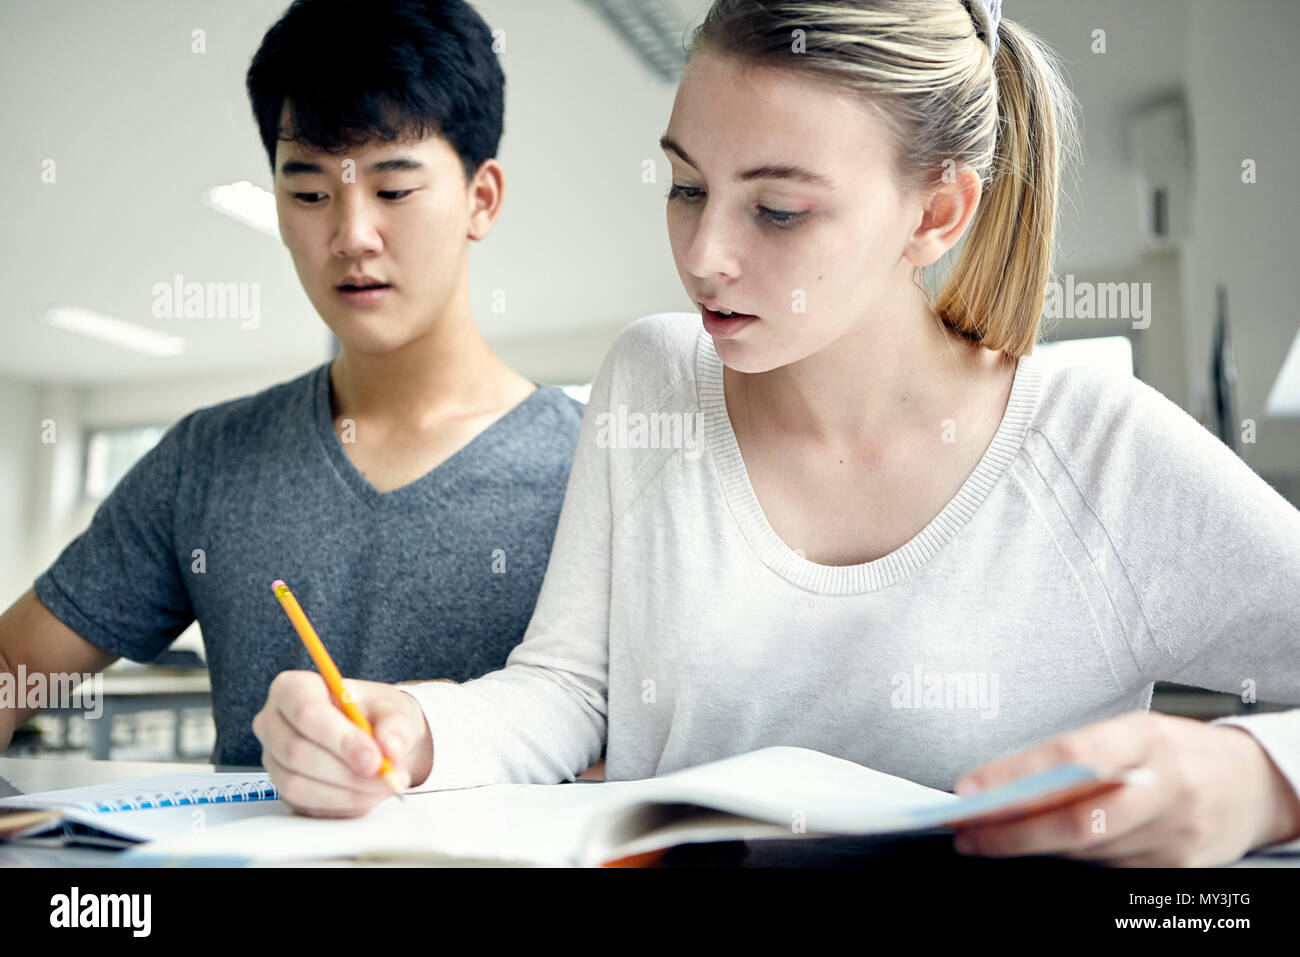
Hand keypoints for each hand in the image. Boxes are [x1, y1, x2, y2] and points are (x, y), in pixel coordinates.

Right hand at [253, 671, 433, 817]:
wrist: (376, 739)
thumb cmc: (375, 715)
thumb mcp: (394, 709)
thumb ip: (395, 726)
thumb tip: (390, 748)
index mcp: (293, 688)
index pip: (306, 711)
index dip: (341, 739)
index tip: (375, 758)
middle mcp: (273, 723)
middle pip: (297, 752)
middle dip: (347, 771)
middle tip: (386, 776)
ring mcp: (274, 760)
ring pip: (298, 784)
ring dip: (347, 792)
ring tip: (383, 785)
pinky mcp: (283, 791)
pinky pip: (306, 806)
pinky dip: (343, 805)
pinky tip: (368, 794)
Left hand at [951, 711, 1299, 866]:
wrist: (1250, 785)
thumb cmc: (1176, 752)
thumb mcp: (1131, 732)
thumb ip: (1075, 754)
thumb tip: (1002, 782)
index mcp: (1147, 738)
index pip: (1074, 755)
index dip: (1018, 775)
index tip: (972, 788)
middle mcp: (1166, 787)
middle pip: (1079, 820)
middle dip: (1014, 832)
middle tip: (968, 833)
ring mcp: (1175, 834)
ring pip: (1087, 853)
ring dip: (1033, 849)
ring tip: (990, 840)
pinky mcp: (1178, 869)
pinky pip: (1109, 871)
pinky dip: (1070, 862)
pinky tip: (1042, 851)